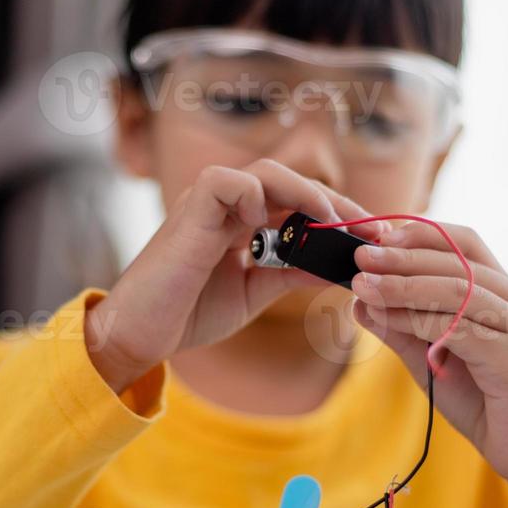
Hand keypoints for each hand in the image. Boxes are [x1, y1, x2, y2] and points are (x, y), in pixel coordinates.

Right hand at [85, 159, 383, 391]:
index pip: (295, 200)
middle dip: (332, 201)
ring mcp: (204, 205)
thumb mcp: (253, 293)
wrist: (139, 336)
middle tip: (366, 227)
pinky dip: (252, 196)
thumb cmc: (186, 314)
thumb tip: (336, 266)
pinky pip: (225, 181)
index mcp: (237, 221)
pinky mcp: (188, 212)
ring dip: (304, 193)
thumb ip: (289, 274)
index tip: (368, 233)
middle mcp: (223, 206)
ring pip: (264, 172)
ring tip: (329, 223)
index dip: (333, 211)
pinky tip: (266, 226)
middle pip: (288, 179)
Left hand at [349, 223, 507, 507]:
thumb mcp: (434, 361)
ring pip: (458, 291)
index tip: (375, 233)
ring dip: (404, 285)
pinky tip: (387, 317)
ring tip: (363, 284)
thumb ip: (403, 330)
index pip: (466, 244)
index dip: (421, 233)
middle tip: (359, 255)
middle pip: (458, 263)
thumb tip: (359, 301)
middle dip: (403, 257)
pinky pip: (460, 329)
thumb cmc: (489, 405)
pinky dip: (418, 320)